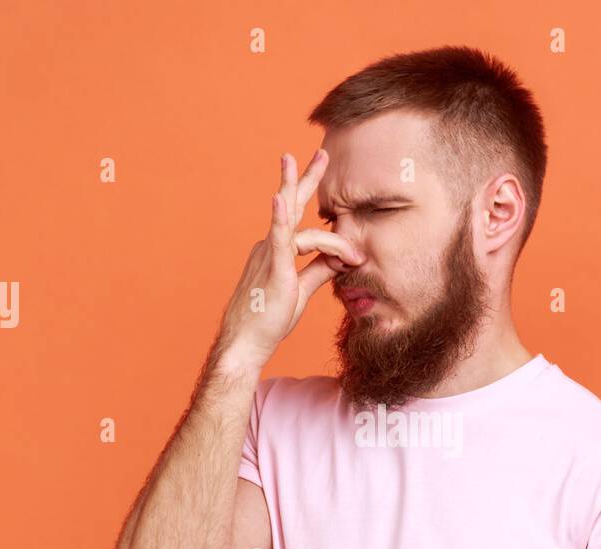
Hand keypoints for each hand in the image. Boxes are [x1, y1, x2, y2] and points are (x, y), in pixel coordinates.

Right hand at [219, 149, 363, 370]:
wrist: (246, 343)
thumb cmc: (269, 320)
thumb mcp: (301, 291)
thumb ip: (320, 271)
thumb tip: (340, 258)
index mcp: (277, 251)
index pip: (307, 231)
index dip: (335, 238)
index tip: (353, 256)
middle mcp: (270, 246)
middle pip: (292, 206)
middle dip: (307, 179)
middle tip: (321, 153)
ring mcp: (269, 254)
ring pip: (303, 229)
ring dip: (333, 237)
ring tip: (341, 219)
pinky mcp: (271, 267)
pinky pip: (277, 238)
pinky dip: (279, 218)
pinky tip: (277, 197)